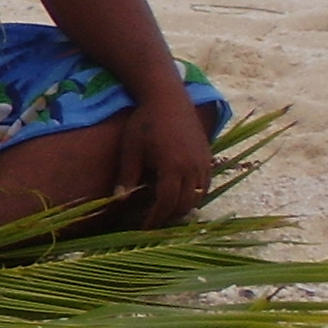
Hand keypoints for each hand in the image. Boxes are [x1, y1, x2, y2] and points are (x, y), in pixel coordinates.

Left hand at [114, 95, 213, 227]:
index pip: (166, 203)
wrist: (168, 99)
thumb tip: (118, 200)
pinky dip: (195, 194)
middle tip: (153, 222)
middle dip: (169, 216)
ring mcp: (203, 162)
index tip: (145, 228)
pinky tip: (180, 195)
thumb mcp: (131, 149)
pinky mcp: (208, 157)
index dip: (156, 218)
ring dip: (184, 207)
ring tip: (166, 212)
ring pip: (199, 197)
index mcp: (172, 167)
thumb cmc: (144, 122)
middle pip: (185, 204)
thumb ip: (127, 176)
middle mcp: (192, 168)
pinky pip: (206, 184)